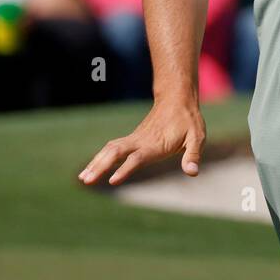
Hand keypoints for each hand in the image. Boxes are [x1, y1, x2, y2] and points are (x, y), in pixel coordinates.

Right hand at [79, 96, 206, 185]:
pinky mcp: (132, 139)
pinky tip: (91, 170)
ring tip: (82, 179)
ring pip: (110, 150)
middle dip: (100, 166)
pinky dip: (99, 158)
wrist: (177, 99)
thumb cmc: (188, 120)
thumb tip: (192, 172)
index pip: (137, 158)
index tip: (113, 181)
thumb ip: (193, 154)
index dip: (125, 169)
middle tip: (86, 181)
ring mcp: (134, 139)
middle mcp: (141, 141)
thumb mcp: (197, 137)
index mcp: (155, 144)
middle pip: (115, 153)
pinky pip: (112, 149)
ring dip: (96, 163)